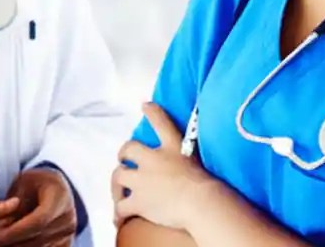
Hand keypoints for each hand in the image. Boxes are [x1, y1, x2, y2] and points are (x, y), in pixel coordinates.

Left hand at [0, 167, 76, 246]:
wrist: (58, 190)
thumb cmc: (38, 184)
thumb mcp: (23, 183)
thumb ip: (13, 203)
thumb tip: (2, 226)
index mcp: (59, 197)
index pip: (38, 221)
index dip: (14, 232)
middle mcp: (68, 218)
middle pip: (37, 239)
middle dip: (9, 244)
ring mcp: (68, 234)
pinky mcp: (64, 245)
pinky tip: (11, 245)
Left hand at [112, 103, 221, 231]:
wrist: (201, 203)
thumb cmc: (208, 186)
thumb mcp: (199, 163)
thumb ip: (188, 158)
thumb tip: (188, 161)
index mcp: (172, 147)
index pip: (161, 122)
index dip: (151, 112)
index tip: (145, 105)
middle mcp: (153, 159)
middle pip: (129, 149)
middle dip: (123, 154)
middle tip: (123, 159)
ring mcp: (143, 179)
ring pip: (119, 176)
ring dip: (116, 184)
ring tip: (118, 190)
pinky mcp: (138, 201)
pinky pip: (121, 207)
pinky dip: (118, 213)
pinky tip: (119, 219)